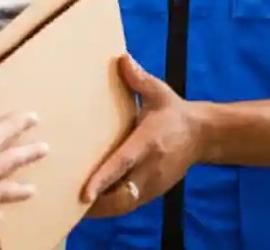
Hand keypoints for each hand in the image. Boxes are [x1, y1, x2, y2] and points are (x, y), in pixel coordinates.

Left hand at [82, 54, 202, 217]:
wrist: (203, 135)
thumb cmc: (173, 112)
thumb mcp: (159, 92)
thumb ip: (139, 79)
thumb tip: (122, 58)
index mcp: (149, 142)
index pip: (123, 164)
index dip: (103, 179)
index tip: (84, 193)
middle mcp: (151, 168)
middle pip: (122, 195)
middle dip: (97, 204)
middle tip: (67, 204)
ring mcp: (154, 183)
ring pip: (125, 205)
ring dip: (101, 210)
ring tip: (73, 209)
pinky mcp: (154, 191)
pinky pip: (130, 205)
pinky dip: (111, 209)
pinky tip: (91, 207)